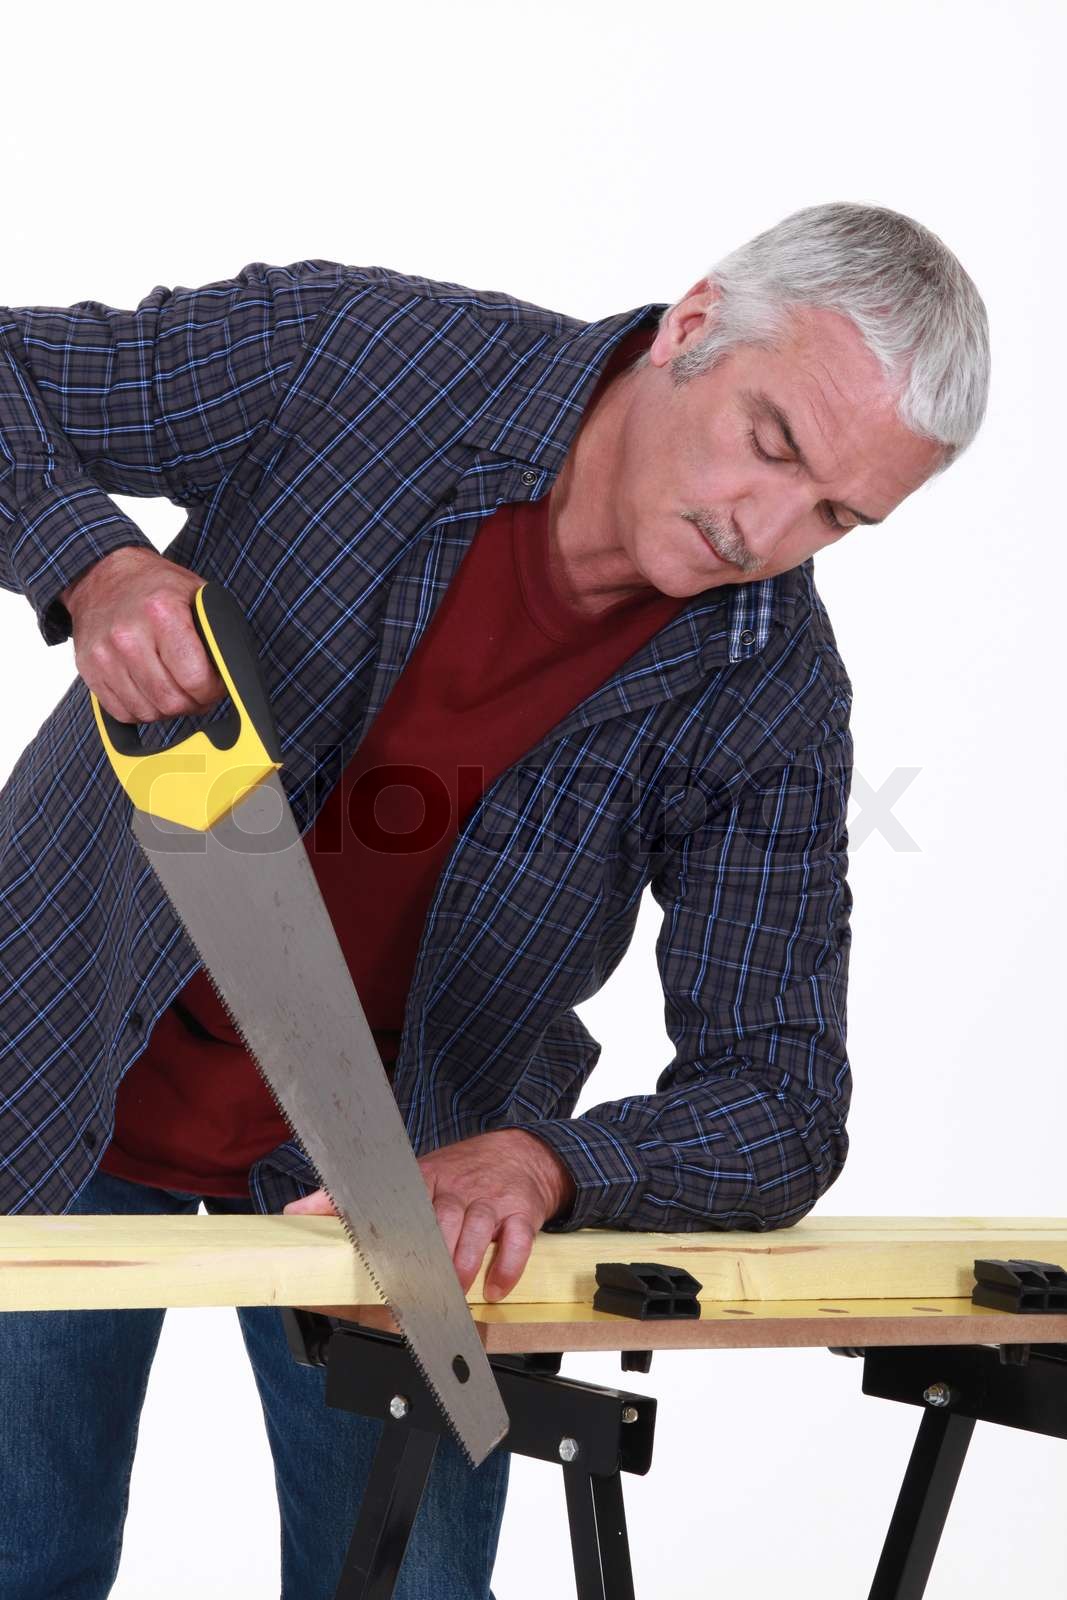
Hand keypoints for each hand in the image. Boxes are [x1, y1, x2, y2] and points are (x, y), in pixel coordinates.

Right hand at [61, 545, 226, 722]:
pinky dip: (141, 709)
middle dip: (193, 703)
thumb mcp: (196, 594)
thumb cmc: (154, 586)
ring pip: (148, 712)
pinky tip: (149, 689)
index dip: (212, 690)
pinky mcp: (89, 670)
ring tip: (173, 687)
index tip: (214, 684)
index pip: (195, 678)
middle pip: (171, 701)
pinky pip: (123, 712)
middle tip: (197, 691)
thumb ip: (216, 633)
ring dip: (167, 709)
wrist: (101, 574)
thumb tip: (232, 673)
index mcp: (161, 613)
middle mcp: (128, 636)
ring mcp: (104, 655)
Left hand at [283, 1128, 576, 1301]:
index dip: (386, 1226)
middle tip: (423, 1285)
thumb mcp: (406, 1179)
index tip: (375, 1253)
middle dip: (434, 1252)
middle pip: (444, 1216)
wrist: (518, 1153)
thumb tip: (294, 1211)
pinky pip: (519, 1237)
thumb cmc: (456, 1176)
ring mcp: (490, 1199)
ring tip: (456, 1289)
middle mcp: (457, 1188)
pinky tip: (496, 1287)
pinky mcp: (521, 1211)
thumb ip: (349, 1199)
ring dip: (467, 1261)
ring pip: (479, 1225)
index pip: (399, 1198)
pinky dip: (509, 1264)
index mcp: (423, 1180)